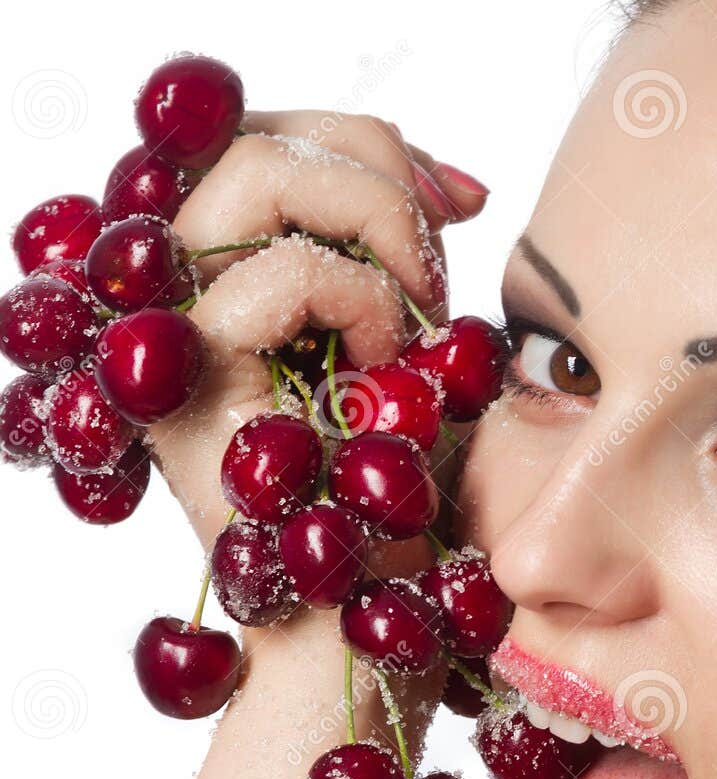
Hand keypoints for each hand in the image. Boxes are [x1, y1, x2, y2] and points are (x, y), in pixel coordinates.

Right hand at [143, 112, 486, 545]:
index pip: (268, 141)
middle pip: (254, 135)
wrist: (372, 623)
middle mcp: (176, 298)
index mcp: (220, 284)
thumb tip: (457, 181)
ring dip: (376, 225)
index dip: (375, 146)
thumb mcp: (421, 347)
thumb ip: (410, 259)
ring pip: (258, 172)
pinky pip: (285, 273)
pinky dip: (368, 301)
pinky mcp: (187, 383)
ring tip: (416, 321)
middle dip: (380, 171)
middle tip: (438, 270)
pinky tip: (390, 367)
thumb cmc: (399, 499)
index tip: (466, 203)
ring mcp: (169, 336)